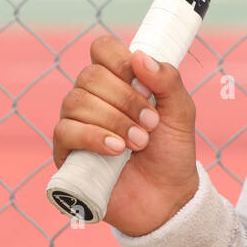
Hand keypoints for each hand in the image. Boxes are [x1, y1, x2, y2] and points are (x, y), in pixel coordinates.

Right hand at [52, 35, 199, 235]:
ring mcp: (76, 123)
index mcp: (117, 81)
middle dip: (125, 99)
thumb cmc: (171, 151)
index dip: (119, 59)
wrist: (167, 198)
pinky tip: (116, 150)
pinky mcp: (66, 152)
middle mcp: (92, 97)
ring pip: (76, 101)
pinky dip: (92, 136)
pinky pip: (65, 131)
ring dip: (113, 119)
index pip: (102, 49)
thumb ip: (167, 80)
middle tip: (151, 122)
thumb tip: (139, 56)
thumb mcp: (181, 112)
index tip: (144, 82)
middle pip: (90, 76)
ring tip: (139, 141)